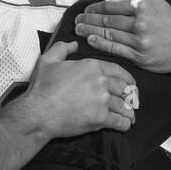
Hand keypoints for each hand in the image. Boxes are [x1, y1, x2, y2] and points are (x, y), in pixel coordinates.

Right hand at [17, 41, 137, 137]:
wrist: (38, 112)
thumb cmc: (42, 87)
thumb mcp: (49, 60)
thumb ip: (62, 48)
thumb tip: (74, 44)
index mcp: (92, 66)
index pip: (118, 70)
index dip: (127, 78)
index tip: (130, 84)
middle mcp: (100, 81)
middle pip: (123, 87)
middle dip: (130, 95)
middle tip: (132, 100)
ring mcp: (102, 100)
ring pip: (123, 105)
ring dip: (129, 111)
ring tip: (131, 116)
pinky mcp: (99, 118)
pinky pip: (118, 121)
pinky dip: (124, 124)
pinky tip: (125, 125)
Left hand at [75, 0, 170, 78]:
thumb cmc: (168, 22)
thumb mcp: (157, 1)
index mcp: (144, 5)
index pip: (113, 4)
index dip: (96, 6)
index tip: (87, 8)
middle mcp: (141, 22)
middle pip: (108, 19)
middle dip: (89, 18)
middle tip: (77, 19)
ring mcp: (140, 40)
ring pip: (109, 33)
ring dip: (90, 30)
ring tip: (79, 29)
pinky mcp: (139, 56)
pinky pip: (115, 48)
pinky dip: (100, 43)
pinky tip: (90, 40)